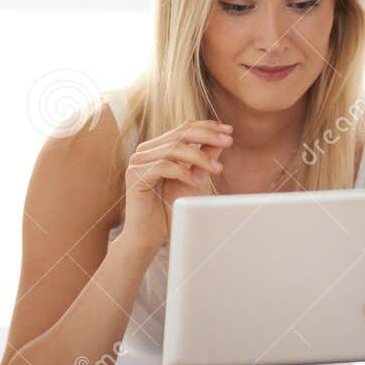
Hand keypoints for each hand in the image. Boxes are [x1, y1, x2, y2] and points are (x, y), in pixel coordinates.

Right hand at [121, 120, 232, 258]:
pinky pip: (163, 166)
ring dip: (199, 157)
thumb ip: (203, 160)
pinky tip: (196, 183)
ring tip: (217, 170)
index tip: (229, 131)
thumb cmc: (168, 210)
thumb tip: (221, 140)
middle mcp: (146, 150)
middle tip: (228, 141)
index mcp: (158, 147)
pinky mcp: (135, 175)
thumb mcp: (193, 180)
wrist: (148, 237)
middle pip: (180, 133)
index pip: (184, 128)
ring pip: (174, 148)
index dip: (207, 127)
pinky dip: (183, 172)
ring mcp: (138, 161)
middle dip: (207, 135)